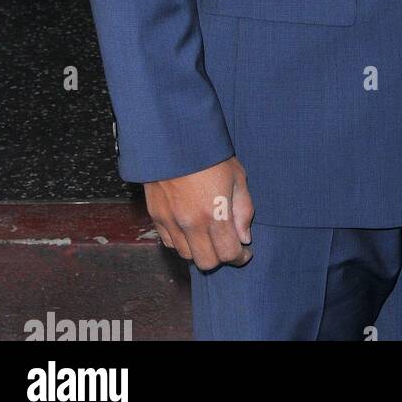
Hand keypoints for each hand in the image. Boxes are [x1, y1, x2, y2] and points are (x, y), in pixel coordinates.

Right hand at [144, 155, 253, 270]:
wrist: (175, 139)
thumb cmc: (210, 155)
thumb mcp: (237, 176)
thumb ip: (244, 209)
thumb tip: (244, 237)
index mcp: (215, 214)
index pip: (228, 253)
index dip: (240, 257)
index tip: (245, 252)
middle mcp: (191, 223)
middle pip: (206, 262)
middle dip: (221, 258)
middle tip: (227, 245)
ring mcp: (171, 222)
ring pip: (186, 255)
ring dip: (200, 251)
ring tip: (209, 236)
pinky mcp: (156, 216)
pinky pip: (170, 242)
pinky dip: (182, 242)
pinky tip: (190, 229)